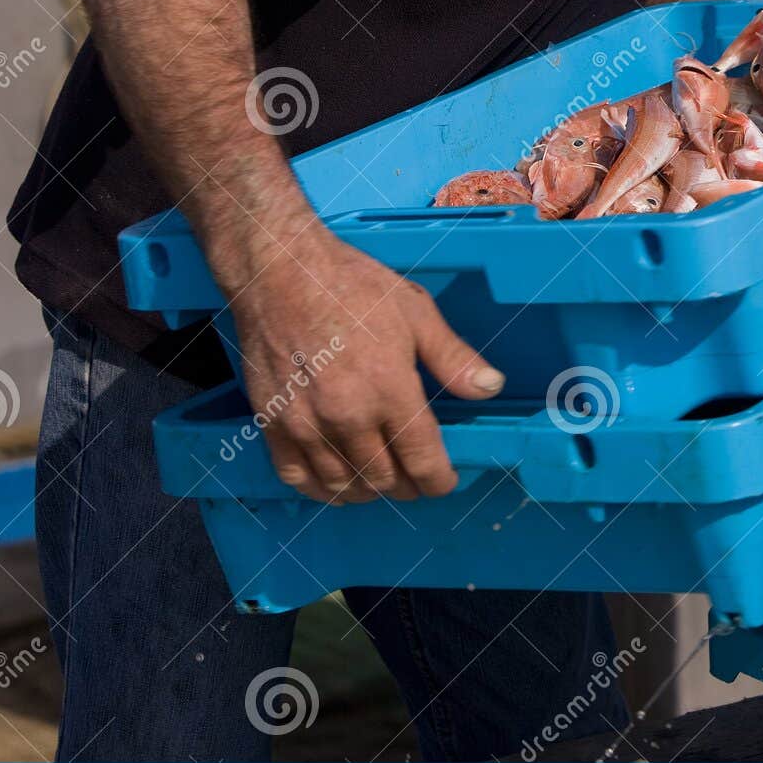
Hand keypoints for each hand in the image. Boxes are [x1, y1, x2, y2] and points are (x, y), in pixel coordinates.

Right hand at [226, 225, 503, 502]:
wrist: (279, 270)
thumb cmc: (351, 286)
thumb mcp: (416, 312)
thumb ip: (453, 358)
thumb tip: (491, 388)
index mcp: (389, 390)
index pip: (422, 460)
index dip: (438, 481)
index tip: (444, 482)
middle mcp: (347, 416)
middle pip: (385, 478)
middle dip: (407, 487)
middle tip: (416, 481)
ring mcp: (305, 424)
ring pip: (343, 484)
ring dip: (368, 492)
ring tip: (382, 483)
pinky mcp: (271, 422)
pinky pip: (297, 476)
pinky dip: (320, 489)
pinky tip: (336, 484)